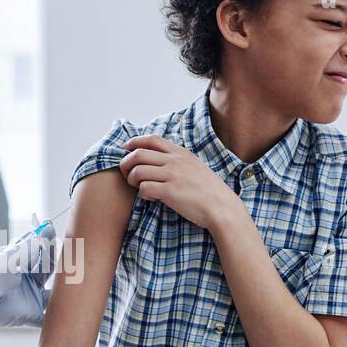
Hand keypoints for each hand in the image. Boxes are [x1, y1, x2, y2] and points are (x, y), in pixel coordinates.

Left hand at [117, 134, 238, 230]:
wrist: (222, 207)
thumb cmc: (209, 190)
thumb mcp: (196, 166)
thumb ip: (178, 161)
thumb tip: (159, 160)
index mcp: (181, 153)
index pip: (151, 139)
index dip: (134, 142)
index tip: (125, 148)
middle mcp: (175, 161)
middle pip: (138, 154)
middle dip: (126, 164)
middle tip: (127, 174)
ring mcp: (172, 176)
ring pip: (137, 171)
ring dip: (132, 180)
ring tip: (139, 187)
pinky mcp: (170, 192)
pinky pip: (144, 188)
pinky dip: (143, 194)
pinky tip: (152, 198)